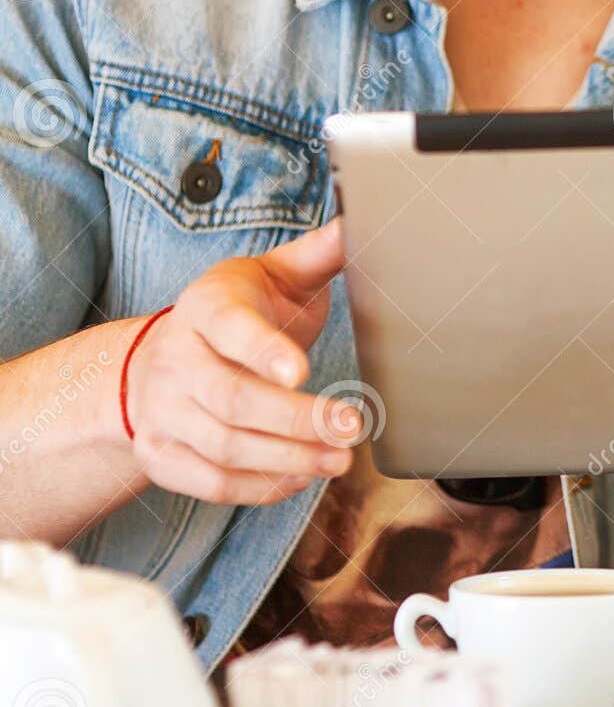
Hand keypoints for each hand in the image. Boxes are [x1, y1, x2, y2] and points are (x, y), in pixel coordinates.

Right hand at [122, 218, 360, 505]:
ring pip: (223, 447)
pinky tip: (302, 477)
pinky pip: (209, 482)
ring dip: (288, 459)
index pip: (230, 329)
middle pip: (232, 399)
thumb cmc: (237, 309)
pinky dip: (258, 487)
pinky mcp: (160, 455)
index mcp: (205, 306)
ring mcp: (162, 412)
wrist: (159, 356)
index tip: (302, 370)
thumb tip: (362, 219)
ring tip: (341, 458)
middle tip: (352, 426)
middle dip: (296, 419)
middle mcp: (174, 359)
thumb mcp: (271, 273)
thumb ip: (318, 253)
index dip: (264, 350)